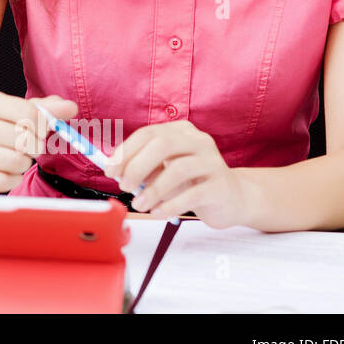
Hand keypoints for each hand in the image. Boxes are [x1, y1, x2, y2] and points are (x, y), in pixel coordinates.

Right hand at [0, 92, 77, 192]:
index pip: (29, 114)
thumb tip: (70, 108)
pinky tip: (4, 171)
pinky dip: (12, 179)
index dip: (43, 126)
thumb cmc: (0, 130)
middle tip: (27, 146)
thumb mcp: (21, 113)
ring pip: (16, 161)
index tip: (40, 130)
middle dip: (34, 146)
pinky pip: (4, 181)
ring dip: (24, 164)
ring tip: (15, 158)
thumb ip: (47, 109)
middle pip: (24, 139)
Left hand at [105, 120, 249, 226]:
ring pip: (178, 169)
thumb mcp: (165, 170)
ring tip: (139, 205)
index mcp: (181, 131)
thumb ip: (144, 167)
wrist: (233, 198)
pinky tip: (158, 213)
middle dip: (137, 166)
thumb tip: (115, 171)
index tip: (110, 171)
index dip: (125, 152)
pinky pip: (193, 194)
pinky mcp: (221, 186)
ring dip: (153, 190)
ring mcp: (213, 162)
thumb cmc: (192, 182)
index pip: (147, 134)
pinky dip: (170, 205)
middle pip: (162, 145)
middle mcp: (198, 141)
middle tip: (124, 186)